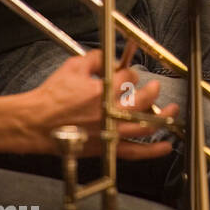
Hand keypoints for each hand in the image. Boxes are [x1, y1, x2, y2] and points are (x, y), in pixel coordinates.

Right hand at [23, 53, 177, 159]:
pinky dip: (152, 151)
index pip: (129, 76)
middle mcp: (110, 111)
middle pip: (143, 98)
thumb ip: (97, 57)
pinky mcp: (106, 148)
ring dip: (163, 117)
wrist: (36, 122)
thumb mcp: (74, 66)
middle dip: (152, 89)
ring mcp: (109, 132)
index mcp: (104, 89)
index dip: (130, 72)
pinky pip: (133, 152)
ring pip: (145, 125)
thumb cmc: (52, 95)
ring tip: (173, 110)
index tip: (126, 73)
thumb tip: (113, 57)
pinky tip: (166, 146)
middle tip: (155, 86)